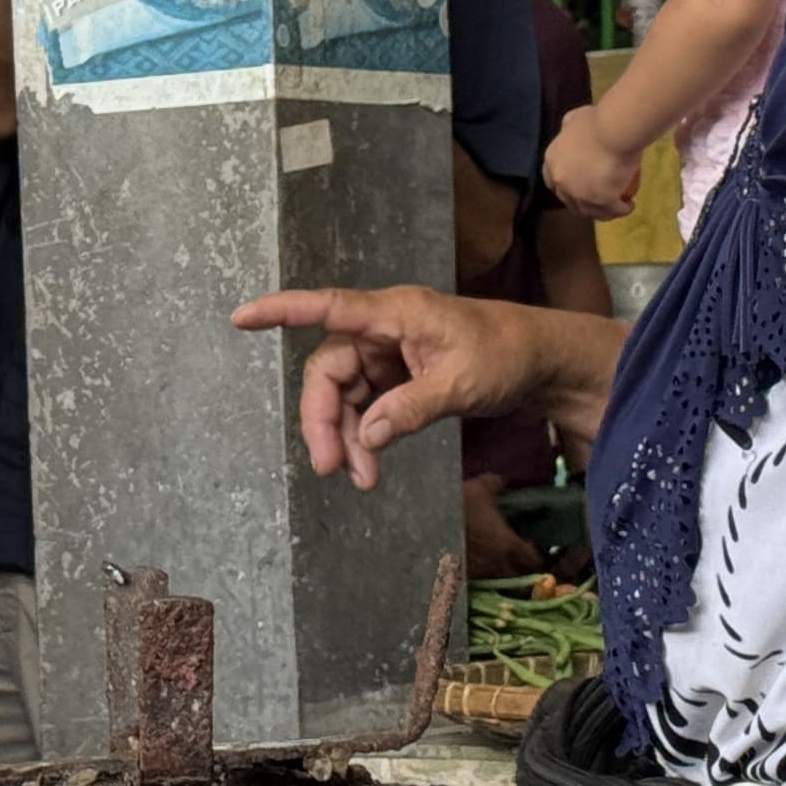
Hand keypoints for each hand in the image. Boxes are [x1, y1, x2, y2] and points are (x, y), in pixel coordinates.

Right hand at [230, 284, 542, 491]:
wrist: (544, 362)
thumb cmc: (508, 355)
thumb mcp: (462, 383)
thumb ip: (411, 408)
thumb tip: (367, 437)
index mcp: (395, 314)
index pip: (328, 308)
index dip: (282, 311)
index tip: (241, 319)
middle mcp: (384, 329)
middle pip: (329, 370)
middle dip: (324, 419)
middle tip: (330, 466)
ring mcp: (389, 353)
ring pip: (344, 394)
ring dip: (346, 435)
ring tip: (361, 477)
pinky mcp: (398, 375)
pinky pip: (365, 404)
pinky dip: (364, 434)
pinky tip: (370, 464)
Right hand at [460, 473, 546, 581]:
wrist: (427, 525)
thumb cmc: (460, 506)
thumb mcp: (479, 489)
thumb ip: (494, 484)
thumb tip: (500, 482)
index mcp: (509, 545)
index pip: (533, 561)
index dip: (534, 556)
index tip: (529, 550)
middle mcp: (497, 566)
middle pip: (517, 579)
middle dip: (518, 571)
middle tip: (513, 561)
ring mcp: (478, 576)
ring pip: (495, 583)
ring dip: (497, 577)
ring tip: (491, 567)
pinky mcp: (460, 581)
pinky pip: (475, 585)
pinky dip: (476, 579)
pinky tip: (470, 569)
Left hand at [543, 101, 641, 220]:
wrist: (615, 131)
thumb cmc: (596, 121)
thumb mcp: (575, 118)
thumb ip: (569, 128)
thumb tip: (569, 129)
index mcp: (552, 162)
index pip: (553, 182)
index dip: (566, 186)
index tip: (579, 184)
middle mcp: (562, 183)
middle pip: (570, 201)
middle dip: (583, 202)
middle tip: (599, 197)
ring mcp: (581, 195)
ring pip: (591, 212)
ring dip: (603, 211)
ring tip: (616, 206)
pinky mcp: (602, 202)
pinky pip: (613, 211)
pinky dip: (622, 210)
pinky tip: (629, 206)